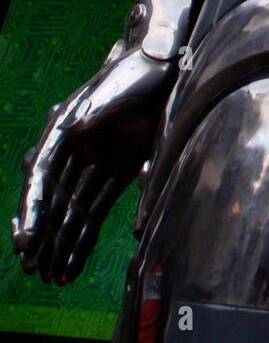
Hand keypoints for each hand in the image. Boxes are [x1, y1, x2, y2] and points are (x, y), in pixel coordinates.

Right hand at [11, 0, 192, 284]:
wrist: (166, 65)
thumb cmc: (138, 72)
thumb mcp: (118, 87)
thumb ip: (98, 109)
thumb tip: (75, 130)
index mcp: (64, 129)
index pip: (41, 176)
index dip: (33, 209)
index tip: (28, 240)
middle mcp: (73, 150)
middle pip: (51, 200)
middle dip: (42, 235)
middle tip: (34, 268)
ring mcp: (94, 162)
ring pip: (69, 211)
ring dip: (59, 244)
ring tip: (51, 277)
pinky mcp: (117, 170)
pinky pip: (94, 210)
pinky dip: (82, 238)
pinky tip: (72, 265)